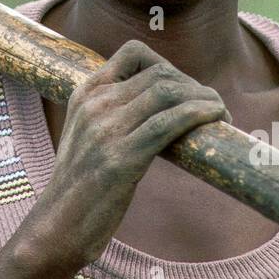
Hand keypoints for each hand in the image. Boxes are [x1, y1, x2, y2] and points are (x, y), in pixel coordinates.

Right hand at [35, 39, 229, 266]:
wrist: (58, 224)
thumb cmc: (81, 184)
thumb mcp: (88, 134)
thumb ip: (114, 112)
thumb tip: (162, 103)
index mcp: (85, 93)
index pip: (134, 53)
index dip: (169, 65)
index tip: (185, 89)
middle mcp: (95, 104)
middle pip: (160, 74)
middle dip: (194, 86)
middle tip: (211, 107)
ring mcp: (106, 129)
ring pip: (168, 93)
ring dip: (204, 99)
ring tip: (220, 113)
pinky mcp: (122, 158)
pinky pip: (169, 123)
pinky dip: (199, 114)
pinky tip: (216, 118)